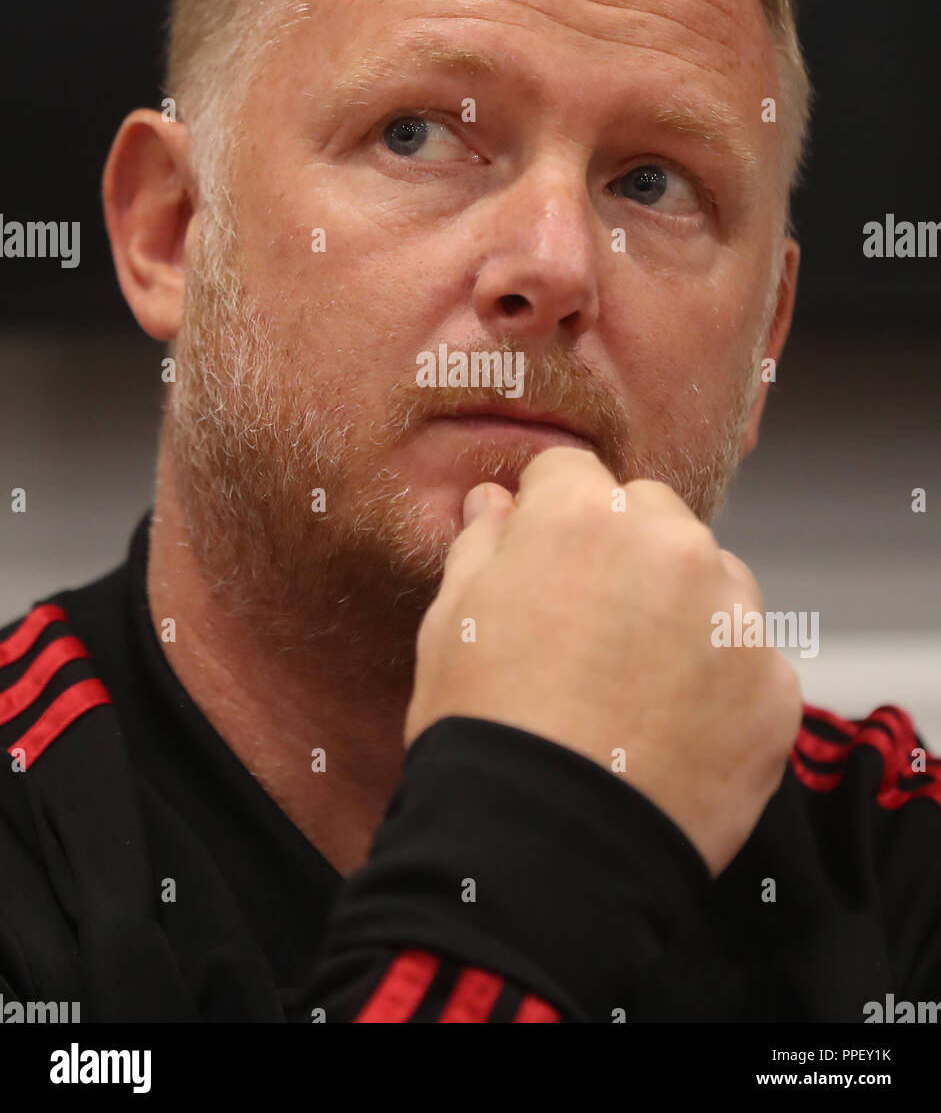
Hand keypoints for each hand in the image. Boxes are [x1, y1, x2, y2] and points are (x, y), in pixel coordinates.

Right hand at [405, 447, 802, 877]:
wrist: (546, 846)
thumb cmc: (485, 726)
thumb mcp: (451, 620)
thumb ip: (482, 543)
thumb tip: (496, 501)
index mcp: (585, 516)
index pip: (571, 473)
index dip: (547, 515)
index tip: (542, 559)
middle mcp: (673, 546)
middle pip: (652, 515)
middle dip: (624, 552)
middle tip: (590, 626)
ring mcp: (734, 616)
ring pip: (712, 580)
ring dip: (682, 608)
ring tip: (635, 685)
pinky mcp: (773, 687)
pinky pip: (748, 659)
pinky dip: (718, 682)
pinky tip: (672, 729)